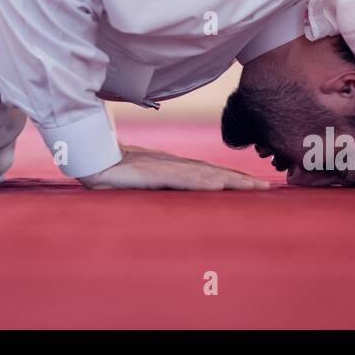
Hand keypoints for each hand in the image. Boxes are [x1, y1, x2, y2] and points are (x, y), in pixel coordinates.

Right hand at [79, 145, 269, 190]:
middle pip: (212, 172)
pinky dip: (201, 181)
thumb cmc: (111, 171)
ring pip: (203, 174)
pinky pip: (180, 178)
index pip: (208, 173)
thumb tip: (175, 196)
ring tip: (254, 187)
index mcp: (171, 168)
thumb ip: (158, 185)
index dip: (232, 177)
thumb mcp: (141, 181)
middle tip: (267, 187)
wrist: (87, 158)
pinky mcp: (150, 172)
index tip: (254, 184)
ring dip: (230, 180)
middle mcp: (172, 165)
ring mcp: (162, 168)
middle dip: (240, 180)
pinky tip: (218, 184)